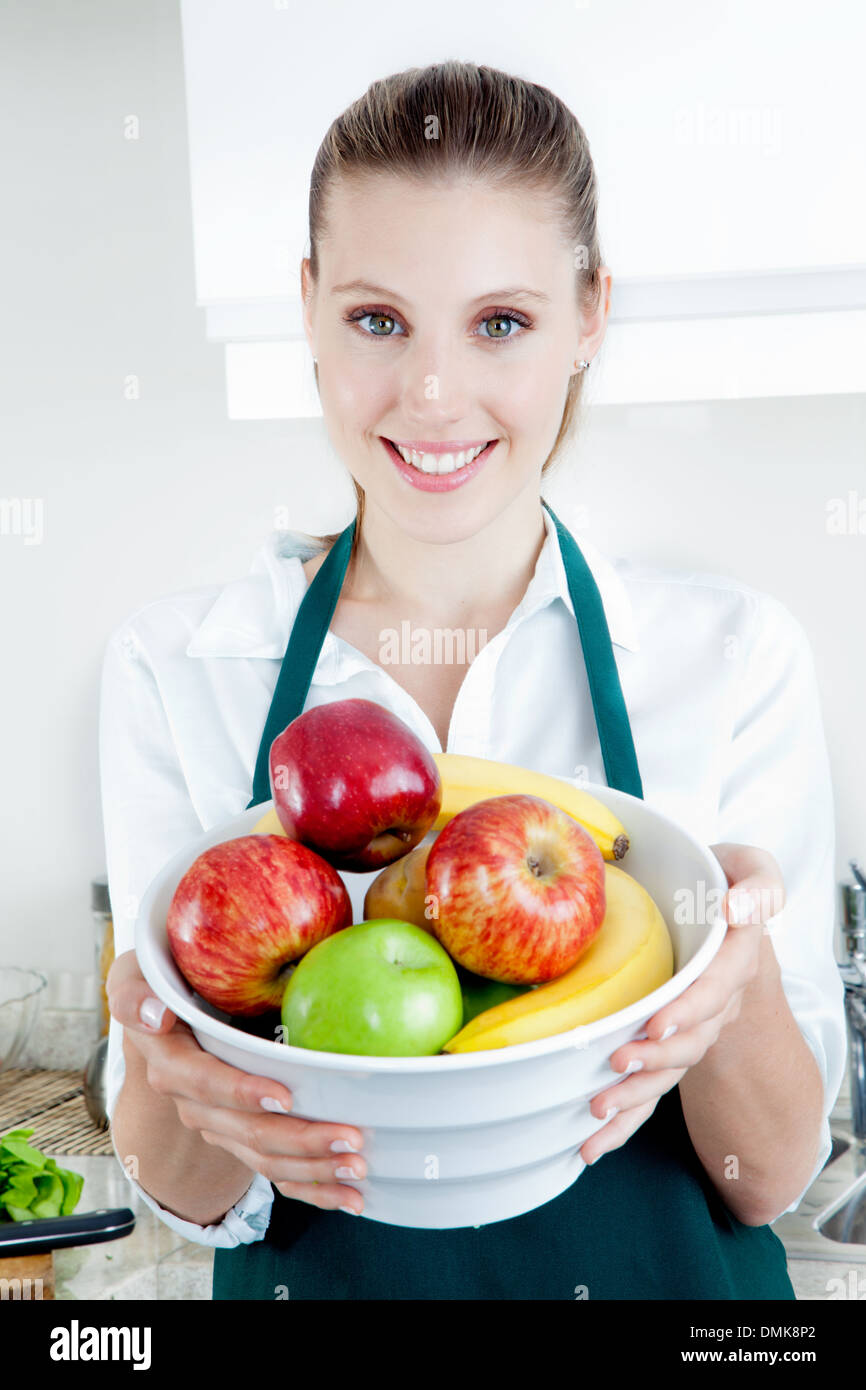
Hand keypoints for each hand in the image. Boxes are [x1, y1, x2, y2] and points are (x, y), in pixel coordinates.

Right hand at [107, 949, 366, 1213]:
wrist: (163, 1014)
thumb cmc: (163, 981)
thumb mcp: (138, 976)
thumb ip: (136, 993)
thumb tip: (155, 1016)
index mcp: (171, 1062)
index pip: (206, 1082)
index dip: (242, 1093)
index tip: (284, 1097)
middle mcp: (192, 1103)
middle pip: (247, 1131)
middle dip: (300, 1139)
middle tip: (349, 1136)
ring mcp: (219, 1125)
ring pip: (264, 1158)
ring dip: (313, 1169)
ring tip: (356, 1167)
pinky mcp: (241, 1138)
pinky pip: (275, 1171)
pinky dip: (313, 1188)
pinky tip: (349, 1198)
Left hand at [578, 843, 783, 1166]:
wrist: (722, 915)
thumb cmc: (726, 882)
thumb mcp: (750, 866)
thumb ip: (757, 883)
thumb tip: (738, 908)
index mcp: (734, 959)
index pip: (717, 988)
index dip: (690, 1010)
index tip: (658, 1024)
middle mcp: (718, 1002)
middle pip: (692, 1041)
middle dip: (656, 1060)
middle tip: (617, 1065)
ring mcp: (694, 1028)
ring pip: (670, 1071)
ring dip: (635, 1096)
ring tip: (596, 1110)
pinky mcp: (668, 1044)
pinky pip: (651, 1088)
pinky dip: (623, 1121)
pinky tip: (591, 1145)